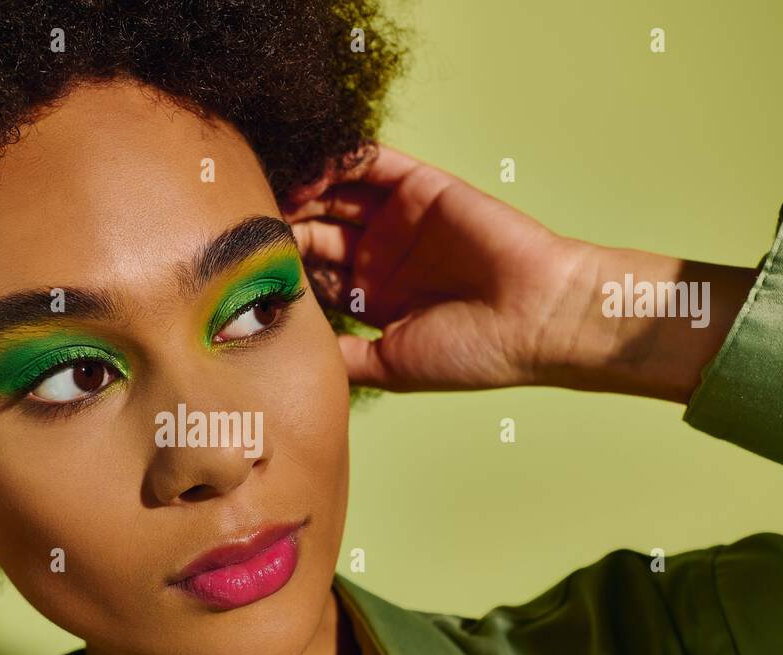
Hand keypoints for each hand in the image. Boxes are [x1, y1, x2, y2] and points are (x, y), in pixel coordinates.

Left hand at [282, 144, 754, 401]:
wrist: (535, 319)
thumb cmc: (470, 353)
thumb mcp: (387, 365)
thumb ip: (337, 356)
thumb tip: (280, 359)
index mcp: (371, 300)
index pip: (312, 277)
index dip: (281, 272)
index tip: (247, 272)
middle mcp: (381, 258)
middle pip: (316, 232)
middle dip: (284, 229)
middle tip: (253, 228)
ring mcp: (399, 221)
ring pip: (336, 196)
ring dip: (304, 192)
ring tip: (278, 198)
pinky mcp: (421, 187)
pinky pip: (372, 164)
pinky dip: (340, 160)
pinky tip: (313, 172)